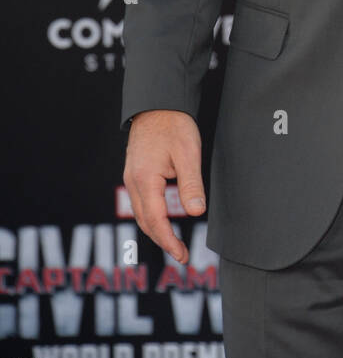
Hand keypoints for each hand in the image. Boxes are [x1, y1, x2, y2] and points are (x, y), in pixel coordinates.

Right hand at [123, 110, 204, 264]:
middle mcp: (133, 182)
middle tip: (181, 254)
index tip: (182, 255)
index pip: (156, 221)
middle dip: (162, 240)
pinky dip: (151, 216)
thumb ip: (190, 184)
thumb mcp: (188, 154)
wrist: (157, 102)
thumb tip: (196, 212)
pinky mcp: (135, 172)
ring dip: (156, 230)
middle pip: (145, 221)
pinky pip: (140, 201)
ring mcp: (131, 177)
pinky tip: (162, 219)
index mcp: (145, 180)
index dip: (169, 241)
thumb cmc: (173, 125)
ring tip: (173, 242)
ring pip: (141, 213)